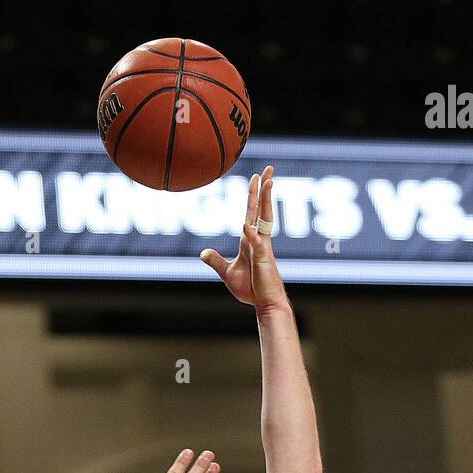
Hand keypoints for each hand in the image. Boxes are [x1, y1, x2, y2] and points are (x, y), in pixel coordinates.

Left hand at [200, 166, 289, 314]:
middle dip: (264, 188)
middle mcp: (259, 240)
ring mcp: (262, 248)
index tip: (256, 178)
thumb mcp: (228, 273)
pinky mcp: (263, 260)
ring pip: (265, 219)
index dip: (254, 195)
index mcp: (251, 241)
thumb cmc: (251, 290)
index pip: (253, 213)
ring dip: (265, 200)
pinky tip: (245, 225)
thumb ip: (216, 261)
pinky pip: (256, 244)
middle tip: (268, 169)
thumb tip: (203, 253)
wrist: (264, 304)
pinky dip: (251, 235)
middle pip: (262, 209)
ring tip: (267, 182)